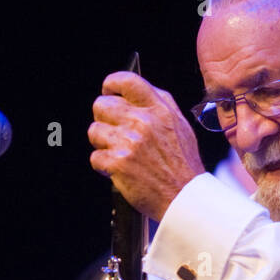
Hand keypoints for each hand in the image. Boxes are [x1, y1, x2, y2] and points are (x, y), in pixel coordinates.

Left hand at [88, 71, 204, 219]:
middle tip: (112, 131)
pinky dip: (103, 166)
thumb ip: (160, 105)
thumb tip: (137, 94)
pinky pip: (95, 158)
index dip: (111, 84)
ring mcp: (128, 143)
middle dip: (103, 118)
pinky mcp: (118, 164)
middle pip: (101, 105)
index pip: (126, 81)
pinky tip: (117, 170)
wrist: (184, 198)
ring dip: (102, 143)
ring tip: (117, 153)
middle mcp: (142, 122)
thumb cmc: (183, 166)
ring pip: (94, 131)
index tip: (108, 91)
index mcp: (159, 109)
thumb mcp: (180, 126)